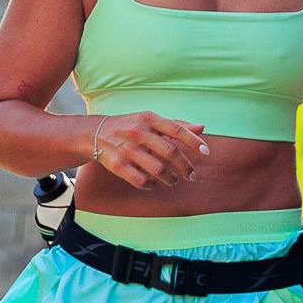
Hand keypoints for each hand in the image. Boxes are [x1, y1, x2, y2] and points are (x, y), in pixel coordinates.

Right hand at [85, 112, 208, 188]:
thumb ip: (176, 125)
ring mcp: (127, 149)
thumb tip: (202, 128)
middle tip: (192, 176)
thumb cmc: (131, 126)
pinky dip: (151, 184)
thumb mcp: (151, 120)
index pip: (176, 130)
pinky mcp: (117, 165)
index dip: (193, 141)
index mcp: (149, 119)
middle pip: (170, 152)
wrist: (96, 133)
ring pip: (158, 169)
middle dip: (185, 167)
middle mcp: (138, 132)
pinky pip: (141, 180)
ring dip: (171, 178)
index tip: (206, 152)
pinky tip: (154, 183)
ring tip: (174, 181)